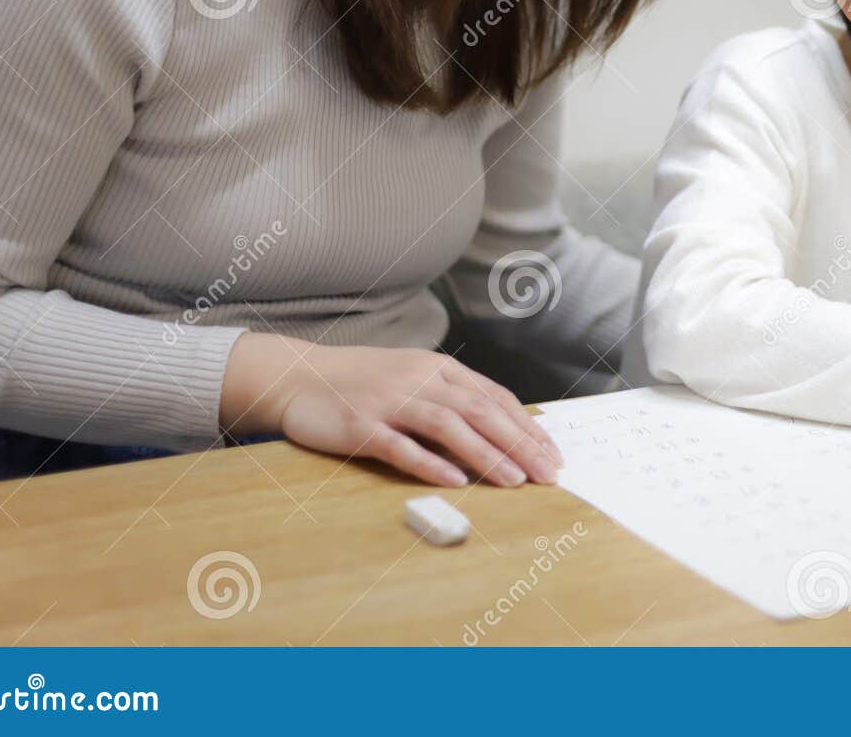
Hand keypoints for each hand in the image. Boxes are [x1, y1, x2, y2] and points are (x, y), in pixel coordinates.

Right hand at [221, 333, 563, 487]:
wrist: (298, 376)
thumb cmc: (363, 383)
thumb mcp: (414, 379)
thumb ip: (452, 400)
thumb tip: (499, 434)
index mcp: (438, 368)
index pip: (494, 398)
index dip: (526, 427)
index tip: (552, 455)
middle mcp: (420, 380)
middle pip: (480, 412)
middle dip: (519, 445)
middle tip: (547, 474)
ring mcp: (390, 401)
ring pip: (448, 427)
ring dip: (486, 455)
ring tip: (514, 481)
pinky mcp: (361, 425)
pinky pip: (401, 446)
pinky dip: (430, 463)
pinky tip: (455, 481)